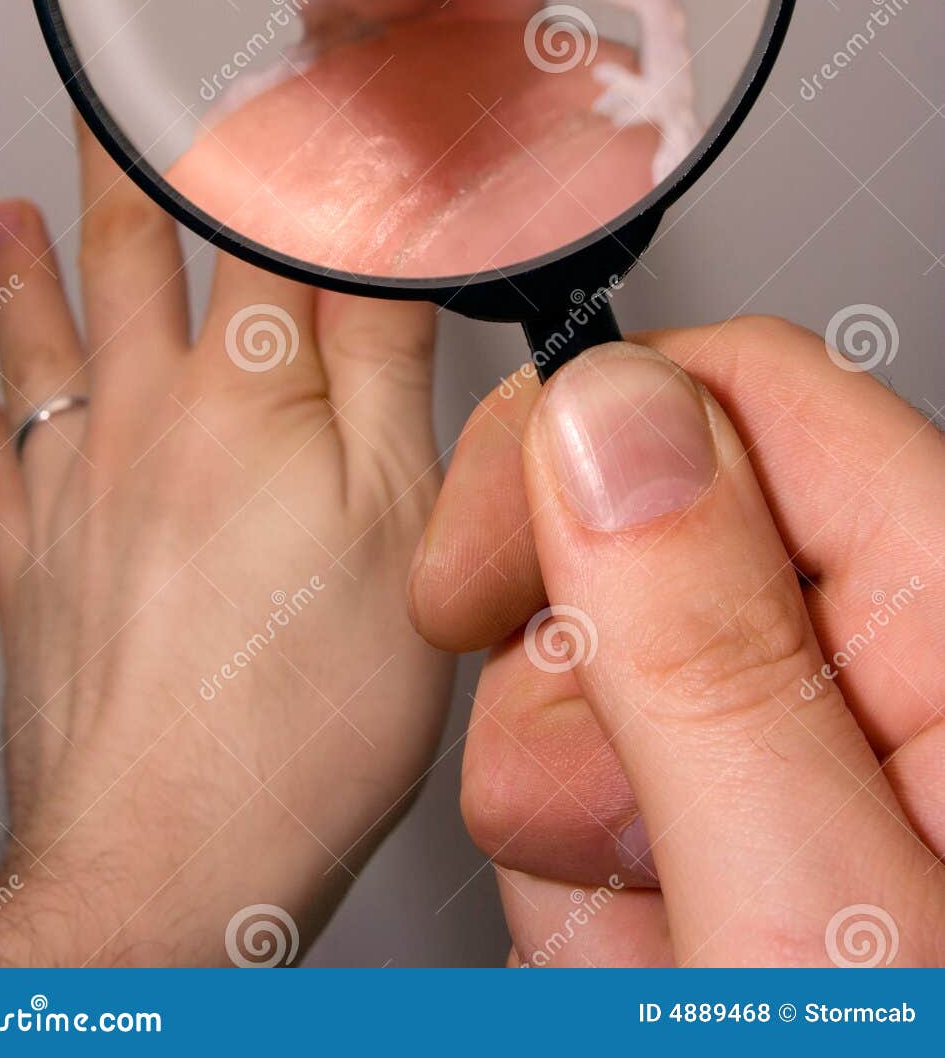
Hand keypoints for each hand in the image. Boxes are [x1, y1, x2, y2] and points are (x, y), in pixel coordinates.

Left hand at [0, 118, 450, 966]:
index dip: (268, 128)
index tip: (268, 63)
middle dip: (121, 161)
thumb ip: (385, 360)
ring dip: (26, 272)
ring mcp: (75, 498)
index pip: (254, 216)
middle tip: (102, 92)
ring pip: (42, 348)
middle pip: (126, 255)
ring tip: (6, 217)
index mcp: (242, 394)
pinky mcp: (36, 576)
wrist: (163, 866)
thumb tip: (388, 238)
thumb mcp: (397, 519)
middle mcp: (139, 424)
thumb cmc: (291, 721)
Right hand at [408, 318, 944, 966]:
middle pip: (641, 533)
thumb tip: (609, 412)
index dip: (581, 447)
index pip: (746, 392)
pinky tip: (648, 966)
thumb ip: (708, 651)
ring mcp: (800, 747)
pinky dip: (578, 891)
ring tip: (657, 950)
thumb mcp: (811, 913)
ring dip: (568, 824)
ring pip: (588, 670)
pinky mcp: (731, 825)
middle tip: (608, 825)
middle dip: (567, 689)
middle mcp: (885, 662)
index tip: (474, 572)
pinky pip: (585, 787)